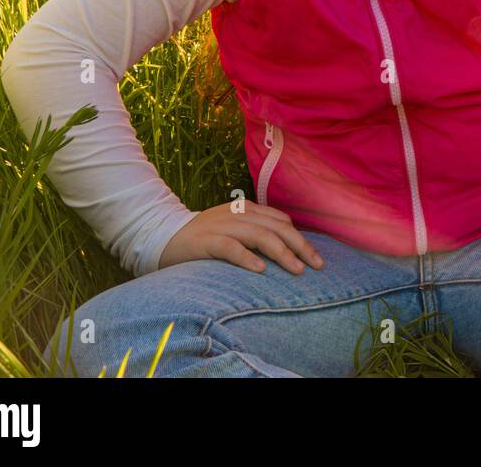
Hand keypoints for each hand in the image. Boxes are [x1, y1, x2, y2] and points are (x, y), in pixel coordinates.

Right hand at [157, 200, 325, 273]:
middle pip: (277, 228)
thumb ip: (256, 231)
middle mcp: (237, 214)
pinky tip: (261, 270)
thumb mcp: (233, 228)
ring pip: (259, 236)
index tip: (314, 257)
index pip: (281, 221)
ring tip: (297, 269)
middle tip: (317, 265)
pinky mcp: (205, 241)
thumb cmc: (204, 238)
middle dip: (300, 246)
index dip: (300, 238)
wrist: (162, 235)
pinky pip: (230, 248)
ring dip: (282, 253)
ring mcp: (221, 226)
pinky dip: (247, 258)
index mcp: (246, 209)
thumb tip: (288, 245)